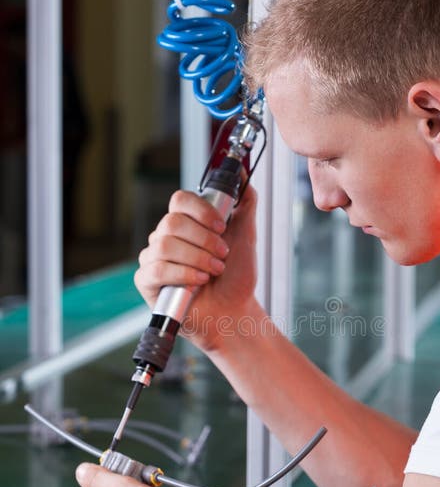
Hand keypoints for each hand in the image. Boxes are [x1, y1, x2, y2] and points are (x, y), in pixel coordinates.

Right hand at [134, 186, 257, 351]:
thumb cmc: (236, 277)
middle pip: (172, 222)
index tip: (222, 226)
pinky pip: (157, 269)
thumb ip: (245, 204)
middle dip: (204, 239)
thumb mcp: (246, 236)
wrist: (233, 312)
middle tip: (222, 255)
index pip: (180, 200)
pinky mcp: (147, 281)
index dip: (201, 211)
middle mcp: (166, 237)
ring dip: (197, 258)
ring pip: (165, 244)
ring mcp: (154, 258)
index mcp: (186, 223)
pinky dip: (183, 274)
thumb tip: (244, 175)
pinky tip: (199, 282)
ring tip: (214, 271)